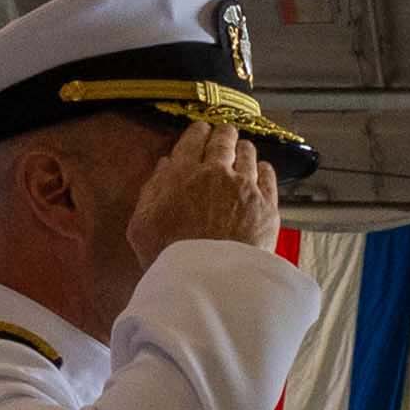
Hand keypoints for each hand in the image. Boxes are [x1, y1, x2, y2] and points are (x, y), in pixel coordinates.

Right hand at [125, 118, 283, 265]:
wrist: (208, 278)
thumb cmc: (167, 255)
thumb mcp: (141, 224)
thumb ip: (151, 190)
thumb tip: (165, 166)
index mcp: (183, 173)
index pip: (193, 140)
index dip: (198, 132)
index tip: (201, 130)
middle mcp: (217, 172)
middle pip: (223, 142)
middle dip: (223, 135)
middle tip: (224, 133)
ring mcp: (245, 187)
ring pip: (248, 155)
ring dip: (244, 149)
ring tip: (243, 149)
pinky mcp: (266, 206)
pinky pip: (268, 178)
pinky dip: (264, 169)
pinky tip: (262, 169)